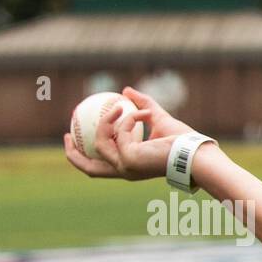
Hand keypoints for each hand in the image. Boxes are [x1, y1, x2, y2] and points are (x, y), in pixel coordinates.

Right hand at [64, 86, 199, 180]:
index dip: (81, 155)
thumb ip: (142, 105)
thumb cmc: (182, 140)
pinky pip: (119, 133)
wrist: (194, 152)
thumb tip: (126, 90)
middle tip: (67, 133)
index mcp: (130, 166)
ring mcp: (126, 168)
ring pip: (100, 143)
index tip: (72, 136)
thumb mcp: (158, 118)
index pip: (99, 166)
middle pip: (89, 169)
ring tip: (117, 107)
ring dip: (106, 122)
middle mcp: (125, 171)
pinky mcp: (129, 160)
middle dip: (73, 153)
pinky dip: (128, 120)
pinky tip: (142, 114)